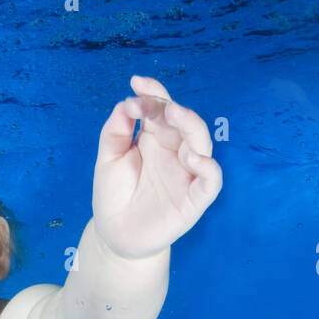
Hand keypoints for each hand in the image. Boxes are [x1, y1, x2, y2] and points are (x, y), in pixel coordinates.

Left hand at [92, 75, 222, 259]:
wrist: (114, 235)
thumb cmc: (114, 195)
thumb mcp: (107, 159)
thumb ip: (115, 132)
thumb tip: (124, 104)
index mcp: (155, 138)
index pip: (161, 109)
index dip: (153, 93)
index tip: (136, 83)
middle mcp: (175, 152)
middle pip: (184, 122)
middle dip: (170, 107)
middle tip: (152, 102)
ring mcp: (187, 174)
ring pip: (201, 144)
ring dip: (192, 126)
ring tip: (175, 114)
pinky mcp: (195, 199)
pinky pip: (211, 181)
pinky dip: (208, 168)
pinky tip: (193, 158)